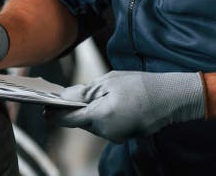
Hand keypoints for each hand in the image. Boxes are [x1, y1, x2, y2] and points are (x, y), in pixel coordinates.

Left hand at [50, 71, 205, 142]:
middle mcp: (106, 131)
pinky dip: (103, 114)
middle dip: (76, 108)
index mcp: (101, 116)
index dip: (55, 113)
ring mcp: (116, 135)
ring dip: (91, 110)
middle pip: (81, 121)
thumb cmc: (140, 85)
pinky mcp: (124, 135)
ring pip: (93, 123)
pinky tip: (111, 102)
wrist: (170, 98)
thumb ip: (86, 91)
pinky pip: (106, 125)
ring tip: (100, 93)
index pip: (70, 118)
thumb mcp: (110, 81)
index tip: (44, 108)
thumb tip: (66, 97)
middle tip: (70, 94)